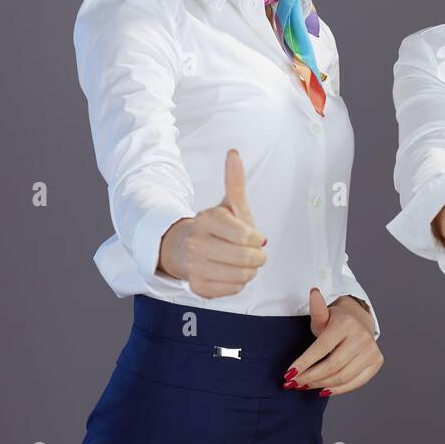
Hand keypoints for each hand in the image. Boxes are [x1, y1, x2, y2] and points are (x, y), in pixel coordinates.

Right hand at [159, 148, 266, 298]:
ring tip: (240, 261)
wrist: (187, 249)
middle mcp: (197, 244)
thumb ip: (234, 181)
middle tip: (253, 252)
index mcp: (207, 220)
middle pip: (247, 259)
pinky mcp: (198, 287)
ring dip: (249, 270)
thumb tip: (233, 153)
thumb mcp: (229, 204)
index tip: (254, 237)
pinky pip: (234, 289)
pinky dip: (238, 283)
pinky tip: (229, 272)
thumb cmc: (217, 227)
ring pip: (243, 276)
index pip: (247, 237)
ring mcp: (195, 267)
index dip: (257, 239)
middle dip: (257, 256)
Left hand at [283, 288, 382, 395]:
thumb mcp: (324, 315)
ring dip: (320, 384)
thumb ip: (317, 309)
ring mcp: (371, 350)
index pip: (322, 348)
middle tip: (294, 384)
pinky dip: (338, 389)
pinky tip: (323, 390)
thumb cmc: (336, 322)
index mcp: (346, 324)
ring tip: (305, 386)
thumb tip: (314, 292)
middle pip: (332, 365)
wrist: (360, 323)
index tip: (289, 374)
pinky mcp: (376, 361)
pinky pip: (356, 382)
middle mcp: (361, 337)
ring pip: (342, 376)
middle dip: (310, 377)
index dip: (304, 363)